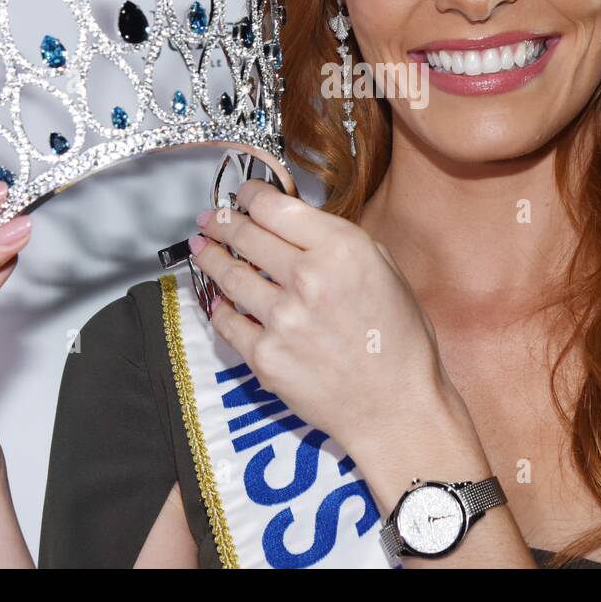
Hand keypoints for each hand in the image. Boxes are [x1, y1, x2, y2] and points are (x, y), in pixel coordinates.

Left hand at [188, 180, 452, 457]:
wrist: (396, 406)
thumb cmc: (399, 339)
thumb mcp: (384, 269)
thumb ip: (338, 241)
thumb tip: (295, 223)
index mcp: (341, 249)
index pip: (275, 207)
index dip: (251, 195)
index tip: (243, 195)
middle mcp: (307, 279)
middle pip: (246, 236)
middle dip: (223, 222)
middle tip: (212, 218)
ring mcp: (281, 320)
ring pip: (229, 276)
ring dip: (210, 257)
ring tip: (201, 248)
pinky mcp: (264, 357)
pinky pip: (228, 323)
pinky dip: (219, 307)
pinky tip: (216, 298)